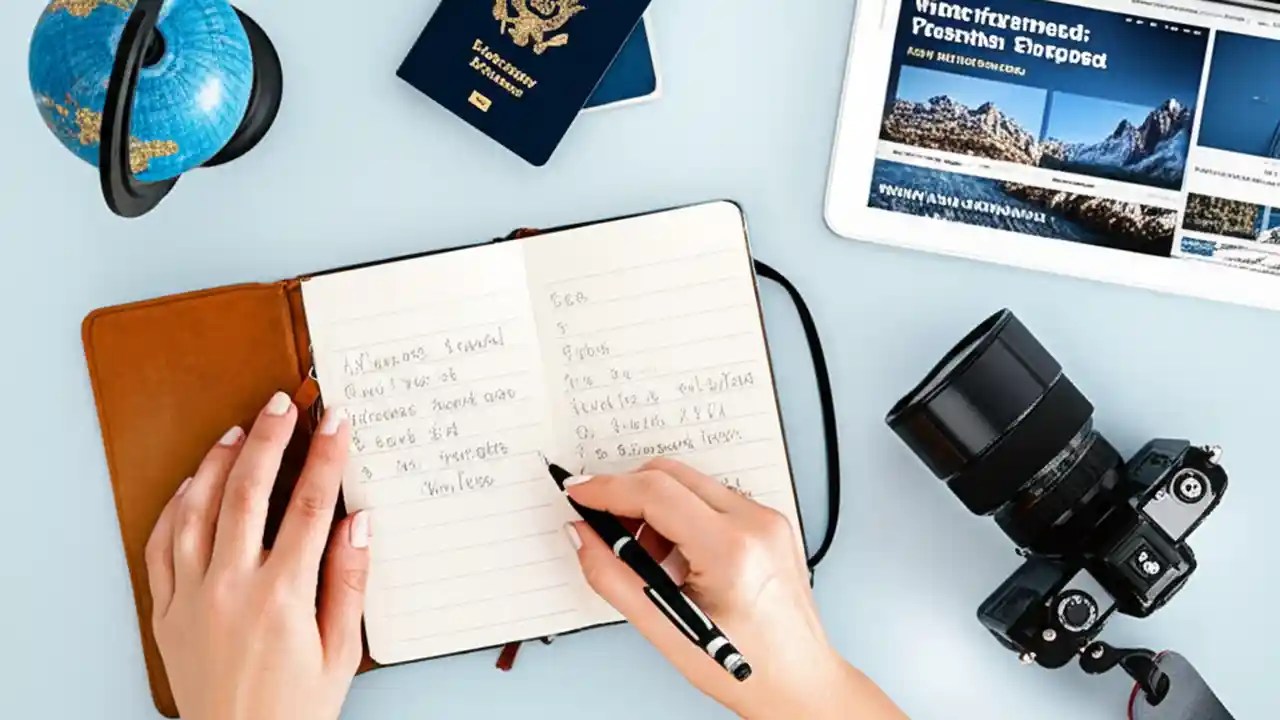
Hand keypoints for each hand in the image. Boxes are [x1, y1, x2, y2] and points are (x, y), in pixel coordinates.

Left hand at [145, 392, 368, 719]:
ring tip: (239, 430)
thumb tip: (359, 523)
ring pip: (198, 510)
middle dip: (269, 439)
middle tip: (282, 405)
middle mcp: (231, 588)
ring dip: (218, 463)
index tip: (337, 422)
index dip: (326, 457)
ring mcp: (193, 597)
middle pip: (248, 492)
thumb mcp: (341, 653)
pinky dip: (176, 507)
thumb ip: (349, 583)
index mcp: (282, 597)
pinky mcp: (167, 612)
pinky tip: (193, 485)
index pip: (310, 507)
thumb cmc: (295, 709)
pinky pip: (162, 546)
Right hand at [564, 459, 906, 719]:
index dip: (606, 489)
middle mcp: (755, 523)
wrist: (800, 682)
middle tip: (604, 528)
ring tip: (648, 560)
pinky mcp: (769, 522)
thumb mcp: (667, 629)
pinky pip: (711, 499)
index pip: (655, 493)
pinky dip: (681, 517)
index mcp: (732, 550)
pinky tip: (676, 559)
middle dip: (627, 495)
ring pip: (689, 483)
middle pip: (671, 475)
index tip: (579, 494)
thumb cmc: (748, 668)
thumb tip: (583, 538)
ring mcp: (767, 519)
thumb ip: (614, 578)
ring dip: (654, 508)